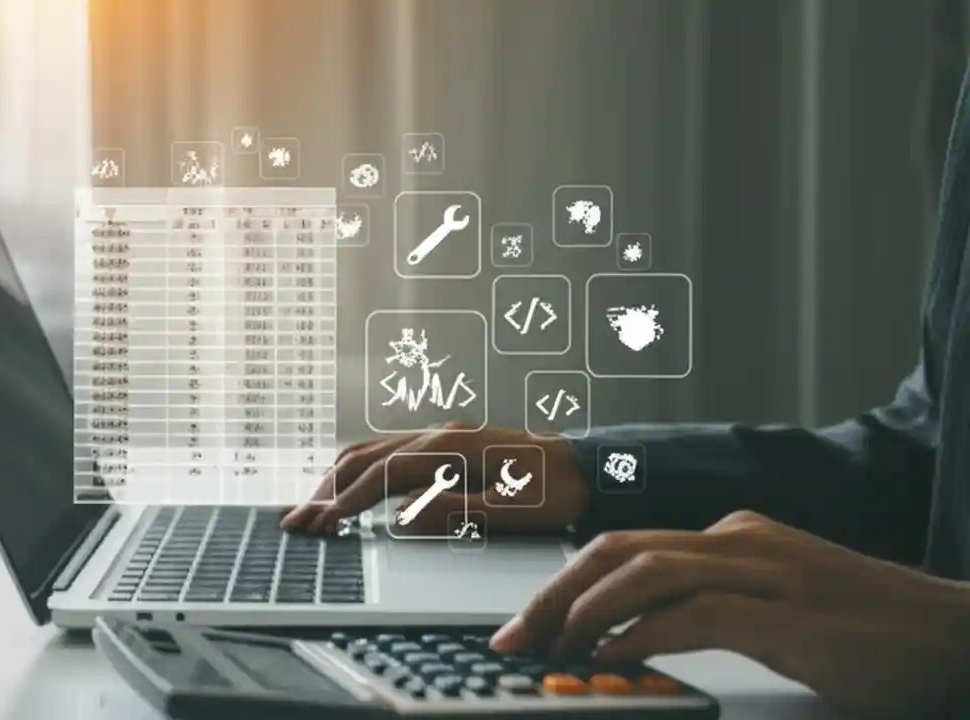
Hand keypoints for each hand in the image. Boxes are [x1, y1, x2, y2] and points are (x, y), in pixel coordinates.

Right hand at [280, 423, 589, 535]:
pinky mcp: (443, 447)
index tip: (321, 525)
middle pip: (364, 456)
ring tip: (312, 511)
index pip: (383, 473)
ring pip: (371, 451)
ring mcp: (439, 437)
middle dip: (327, 490)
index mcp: (451, 448)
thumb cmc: (556, 491)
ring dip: (336, 480)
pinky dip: (357, 474)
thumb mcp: (510, 510)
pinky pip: (387, 455)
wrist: (587, 468)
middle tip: (297, 523)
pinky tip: (348, 493)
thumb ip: (453, 511)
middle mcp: (438, 435)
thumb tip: (400, 519)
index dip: (347, 500)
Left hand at [490, 510, 969, 714]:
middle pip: (618, 551)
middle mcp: (740, 541)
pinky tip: (611, 656)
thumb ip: (710, 604)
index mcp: (733, 535)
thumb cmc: (868, 627)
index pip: (626, 549)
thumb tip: (632, 631)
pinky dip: (640, 633)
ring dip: (585, 609)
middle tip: (513, 636)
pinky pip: (694, 615)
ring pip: (645, 571)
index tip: (530, 623)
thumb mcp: (776, 604)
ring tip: (552, 646)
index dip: (567, 584)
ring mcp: (765, 573)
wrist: (956, 635)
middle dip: (554, 593)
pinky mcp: (788, 617)